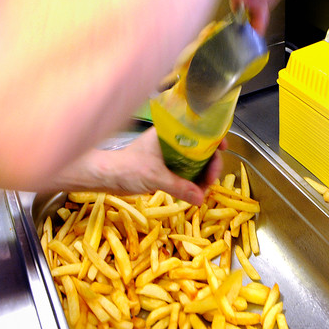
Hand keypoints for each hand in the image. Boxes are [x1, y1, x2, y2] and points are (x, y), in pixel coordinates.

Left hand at [45, 127, 223, 205]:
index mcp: (170, 133)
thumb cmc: (127, 168)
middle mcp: (172, 142)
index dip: (214, 138)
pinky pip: (184, 173)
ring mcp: (168, 155)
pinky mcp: (163, 168)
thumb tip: (201, 198)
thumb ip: (179, 187)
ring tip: (202, 191)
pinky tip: (194, 193)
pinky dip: (191, 182)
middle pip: (200, 149)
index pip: (199, 130)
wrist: (106, 176)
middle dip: (210, 164)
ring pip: (194, 162)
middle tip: (210, 181)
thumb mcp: (156, 177)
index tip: (222, 149)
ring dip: (201, 175)